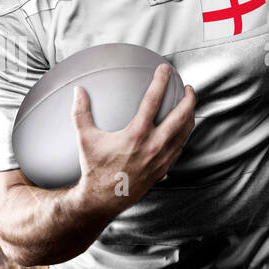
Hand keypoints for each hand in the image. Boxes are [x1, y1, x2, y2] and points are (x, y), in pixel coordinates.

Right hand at [71, 63, 196, 213]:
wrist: (103, 199)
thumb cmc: (94, 168)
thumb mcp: (85, 138)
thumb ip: (81, 112)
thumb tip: (78, 91)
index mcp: (136, 134)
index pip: (153, 100)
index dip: (161, 81)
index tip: (165, 69)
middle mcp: (153, 145)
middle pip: (181, 115)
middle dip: (188, 99)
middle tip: (188, 87)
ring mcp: (161, 158)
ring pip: (185, 132)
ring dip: (190, 115)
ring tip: (189, 105)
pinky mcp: (163, 168)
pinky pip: (180, 146)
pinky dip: (183, 134)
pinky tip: (181, 129)